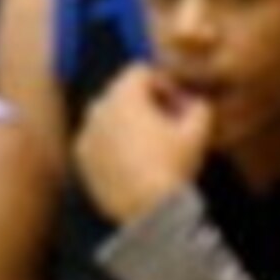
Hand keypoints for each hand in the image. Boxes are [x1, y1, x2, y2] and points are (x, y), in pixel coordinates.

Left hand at [72, 64, 211, 225]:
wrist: (146, 208)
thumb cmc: (172, 166)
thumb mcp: (196, 133)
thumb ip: (199, 107)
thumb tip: (196, 101)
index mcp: (122, 96)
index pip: (139, 71)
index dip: (163, 83)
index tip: (178, 103)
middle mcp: (96, 109)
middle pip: (122, 92)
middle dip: (146, 102)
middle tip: (169, 123)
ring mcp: (84, 133)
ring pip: (108, 116)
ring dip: (128, 122)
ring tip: (153, 143)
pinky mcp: (80, 157)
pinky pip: (98, 138)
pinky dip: (113, 142)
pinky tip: (134, 161)